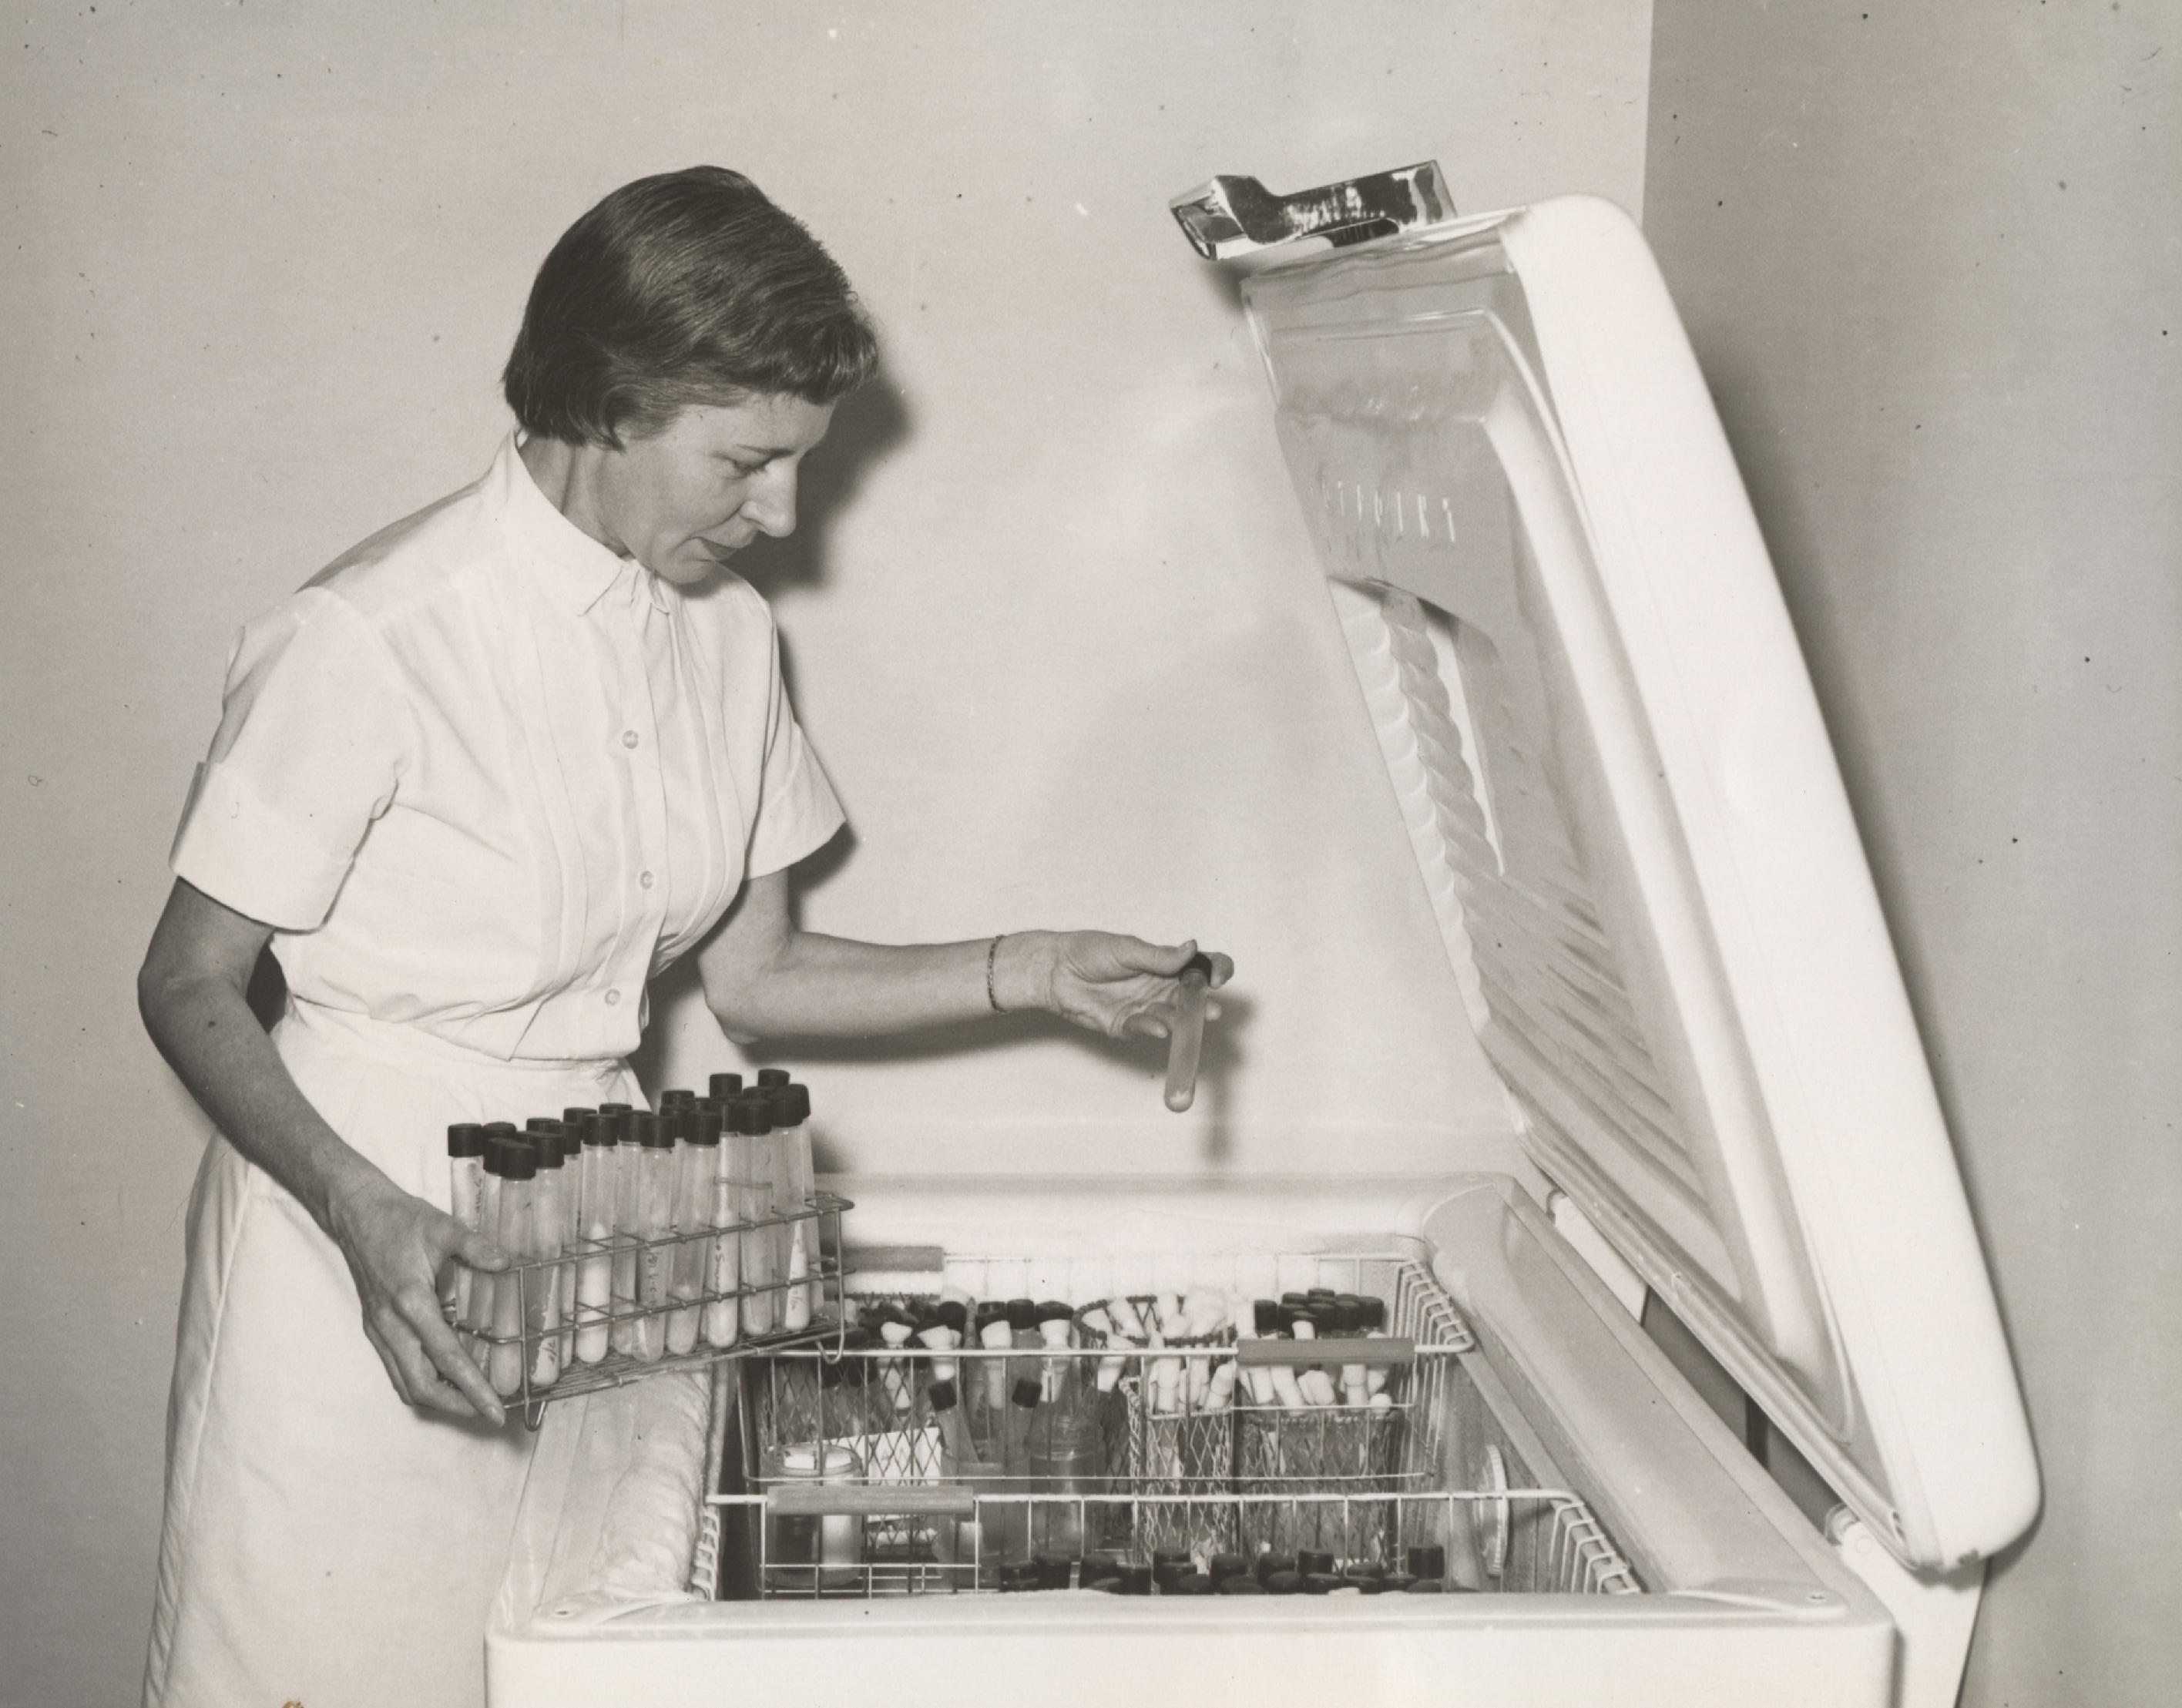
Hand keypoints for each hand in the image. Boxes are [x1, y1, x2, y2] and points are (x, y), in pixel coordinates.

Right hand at [326, 1171, 510, 1424]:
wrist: (355, 1212)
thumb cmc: (399, 1219)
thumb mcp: (443, 1226)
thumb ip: (476, 1247)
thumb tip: (506, 1263)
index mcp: (411, 1302)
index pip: (446, 1358)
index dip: (473, 1389)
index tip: (495, 1411)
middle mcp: (391, 1324)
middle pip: (420, 1386)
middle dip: (455, 1405)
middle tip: (487, 1411)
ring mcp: (379, 1329)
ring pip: (404, 1383)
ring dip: (437, 1399)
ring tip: (470, 1400)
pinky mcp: (374, 1327)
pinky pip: (396, 1368)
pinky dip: (420, 1382)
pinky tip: (444, 1377)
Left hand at [1008, 931, 1233, 1040]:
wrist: (1055, 970)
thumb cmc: (1089, 951)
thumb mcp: (1126, 948)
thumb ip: (1159, 955)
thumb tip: (1191, 948)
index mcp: (1166, 964)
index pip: (1202, 966)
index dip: (1216, 970)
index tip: (1217, 977)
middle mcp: (1160, 987)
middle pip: (1192, 998)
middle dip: (1203, 1005)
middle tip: (1211, 1010)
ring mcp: (1145, 1007)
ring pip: (1171, 1017)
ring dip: (1181, 1021)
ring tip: (1186, 1022)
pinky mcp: (1127, 1025)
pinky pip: (1144, 1028)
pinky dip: (1153, 1028)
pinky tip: (1159, 1028)